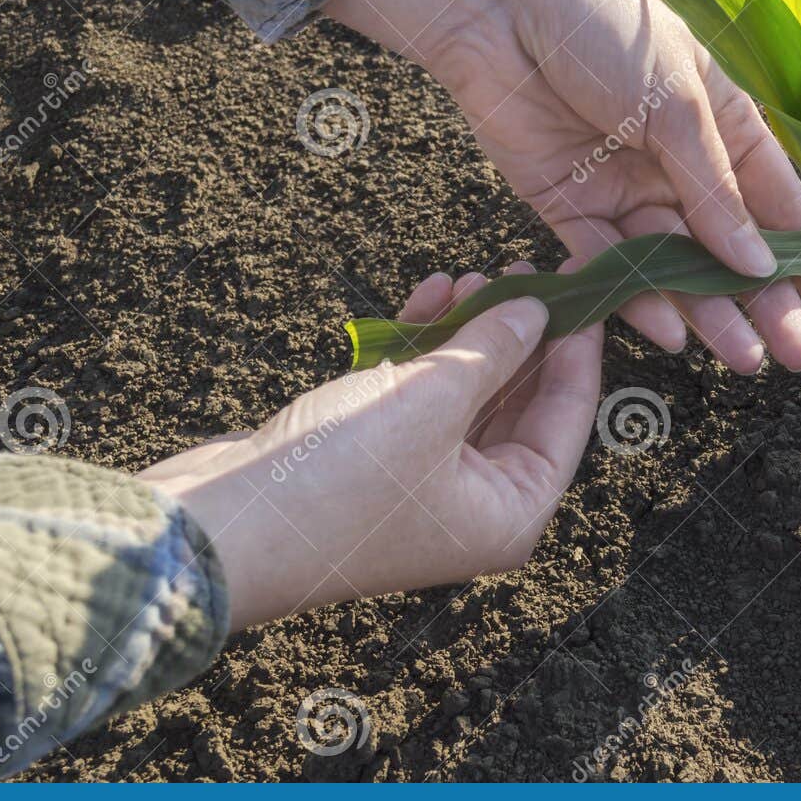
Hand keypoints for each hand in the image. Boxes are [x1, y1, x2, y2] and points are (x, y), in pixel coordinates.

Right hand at [141, 267, 602, 632]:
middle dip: (520, 334)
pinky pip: (416, 397)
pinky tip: (429, 294)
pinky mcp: (372, 461)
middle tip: (525, 270)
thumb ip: (494, 350)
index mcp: (510, 514)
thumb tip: (535, 312)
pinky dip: (422, 349)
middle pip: (519, 405)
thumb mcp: (432, 401)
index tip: (584, 292)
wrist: (215, 529)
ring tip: (473, 274)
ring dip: (469, 333)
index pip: (568, 420)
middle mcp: (475, 507)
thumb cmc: (337, 480)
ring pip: (465, 394)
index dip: (578, 350)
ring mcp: (422, 485)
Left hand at [323, 0, 800, 373]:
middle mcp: (678, 160)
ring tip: (744, 358)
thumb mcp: (677, 101)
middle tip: (796, 356)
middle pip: (730, 246)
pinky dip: (636, 299)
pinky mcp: (565, 204)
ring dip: (709, 312)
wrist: (493, 0)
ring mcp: (623, 185)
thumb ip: (715, 189)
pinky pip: (607, 263)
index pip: (780, 203)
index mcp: (723, 120)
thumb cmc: (602, 24)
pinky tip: (671, 332)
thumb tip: (758, 265)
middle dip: (767, 302)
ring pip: (674, 265)